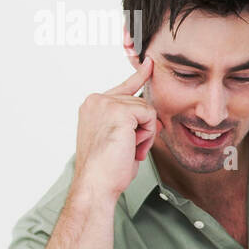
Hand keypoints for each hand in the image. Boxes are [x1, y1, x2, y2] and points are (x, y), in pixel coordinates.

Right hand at [73, 56, 159, 203]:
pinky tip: (133, 146)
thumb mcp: (121, 139)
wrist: (97, 183)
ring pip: (147, 110)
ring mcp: (106, 103)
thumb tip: (155, 119)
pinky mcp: (119, 110)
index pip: (123, 87)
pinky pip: (150, 116)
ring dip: (145, 134)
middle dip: (143, 127)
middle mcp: (97, 100)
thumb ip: (132, 123)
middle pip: (140, 102)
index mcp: (93, 106)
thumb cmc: (106, 168)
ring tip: (128, 149)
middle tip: (130, 147)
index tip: (150, 64)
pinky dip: (147, 135)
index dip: (139, 76)